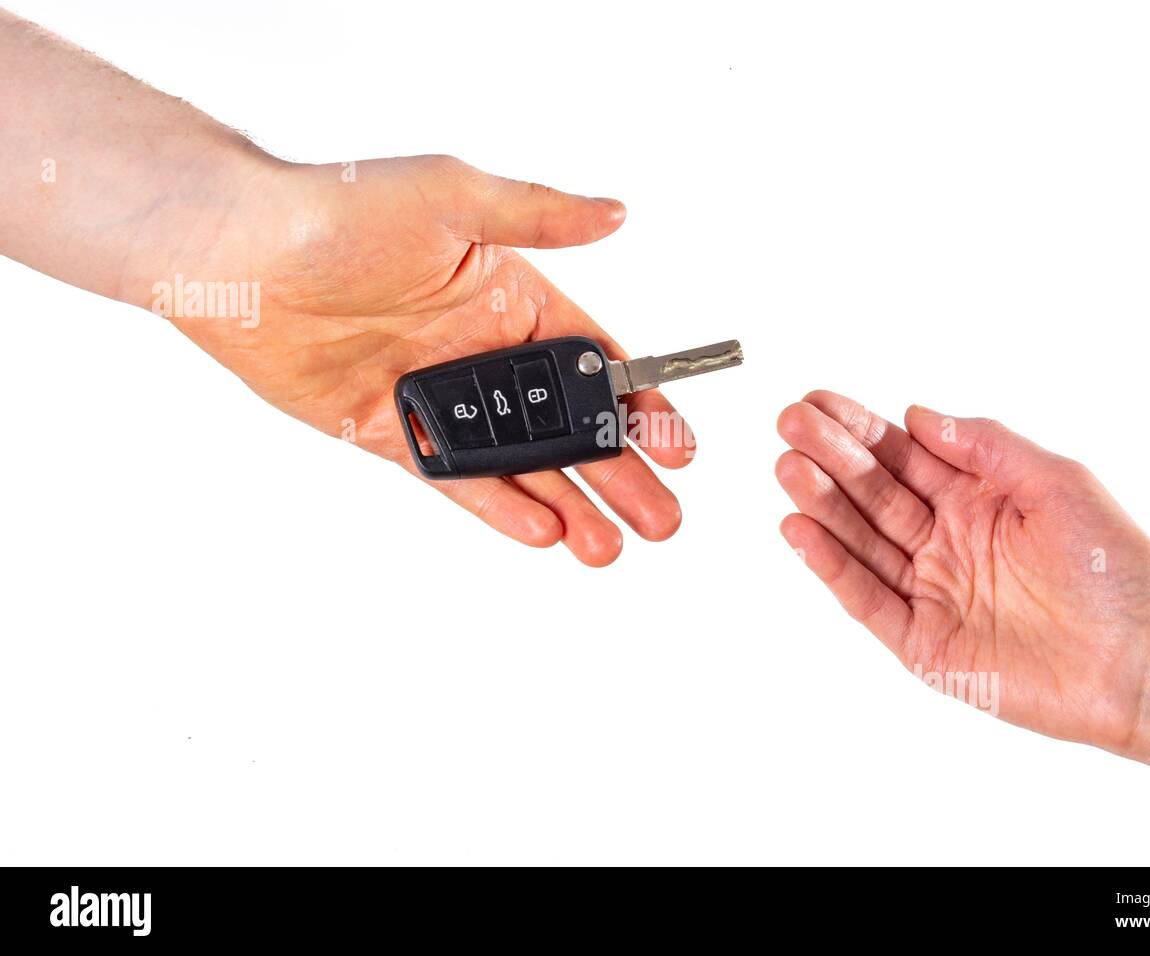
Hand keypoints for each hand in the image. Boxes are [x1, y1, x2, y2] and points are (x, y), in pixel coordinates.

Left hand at [127, 156, 689, 564]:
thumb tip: (617, 213)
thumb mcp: (453, 197)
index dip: (639, 406)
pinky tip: (542, 532)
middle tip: (663, 520)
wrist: (237, 255)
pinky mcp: (390, 432)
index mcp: (510, 295)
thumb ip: (538, 215)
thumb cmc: (338, 209)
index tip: (678, 448)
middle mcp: (481, 351)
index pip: (592, 362)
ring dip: (570, 503)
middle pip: (567, 425)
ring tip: (611, 546)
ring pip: (520, 462)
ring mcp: (438, 397)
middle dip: (620, 473)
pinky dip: (499, 505)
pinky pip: (456, 478)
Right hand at [775, 393, 1149, 753]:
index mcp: (977, 500)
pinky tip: (802, 530)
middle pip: (873, 493)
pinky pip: (867, 599)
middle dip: (830, 456)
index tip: (817, 401)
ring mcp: (932, 592)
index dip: (859, 428)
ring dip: (822, 504)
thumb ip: (986, 446)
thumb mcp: (1060, 481)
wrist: (1147, 661)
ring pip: (862, 542)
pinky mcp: (924, 643)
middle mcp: (946, 542)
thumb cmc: (1118, 573)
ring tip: (789, 466)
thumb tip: (917, 415)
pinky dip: (832, 566)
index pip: (902, 456)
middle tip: (790, 423)